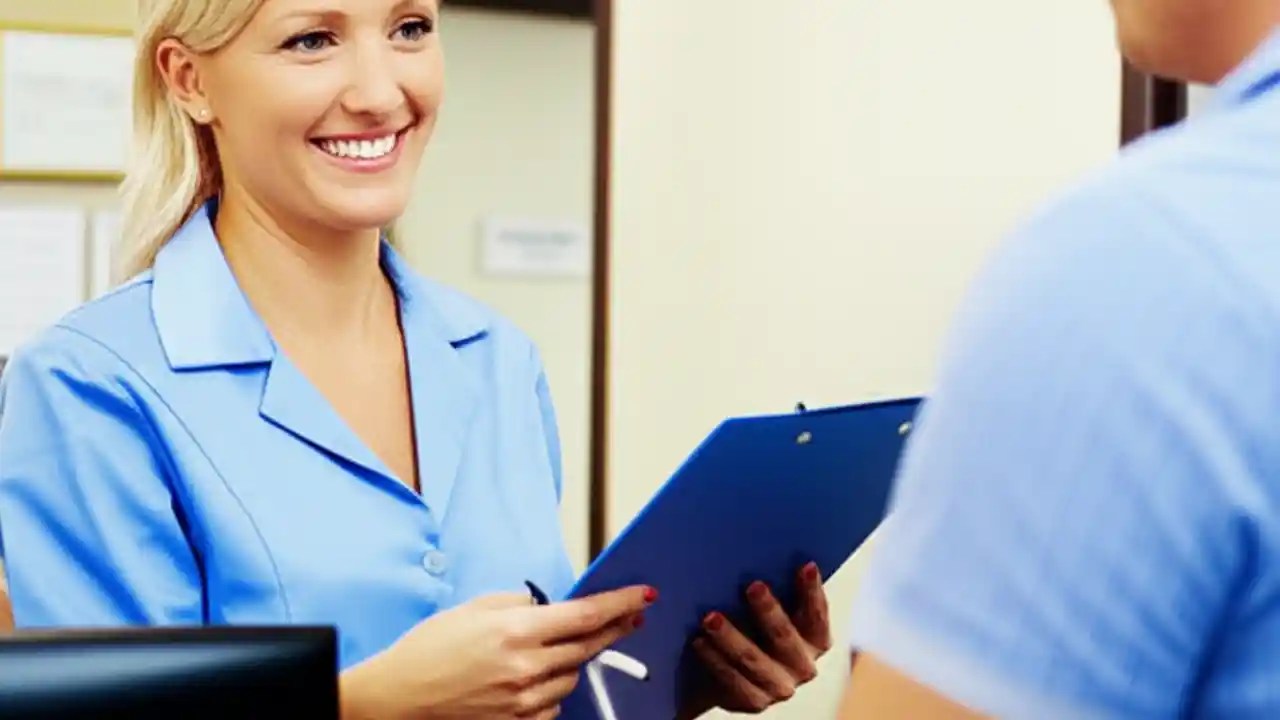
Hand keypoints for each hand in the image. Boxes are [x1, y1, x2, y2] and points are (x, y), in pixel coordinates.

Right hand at [344, 584, 656, 719]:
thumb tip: (546, 605)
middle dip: (614, 628)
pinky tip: (531, 679)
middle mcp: (527, 667)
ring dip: (571, 659)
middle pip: (589, 645)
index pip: (585, 615)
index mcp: (516, 630)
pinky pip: (553, 705)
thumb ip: (518, 604)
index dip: (620, 604)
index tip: (644, 595)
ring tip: (549, 650)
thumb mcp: (473, 609)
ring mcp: (524, 701)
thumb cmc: (428, 650)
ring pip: (571, 675)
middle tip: (631, 616)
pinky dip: (550, 689)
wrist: (397, 699)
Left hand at [681, 562, 831, 716]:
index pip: (817, 614)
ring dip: (731, 637)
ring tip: (710, 617)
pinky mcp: (754, 701)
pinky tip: (699, 641)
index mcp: (815, 640)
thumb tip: (758, 549)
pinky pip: (732, 680)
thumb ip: (773, 589)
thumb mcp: (769, 610)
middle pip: (784, 637)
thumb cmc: (755, 630)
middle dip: (768, 610)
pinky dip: (715, 659)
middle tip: (752, 585)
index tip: (805, 565)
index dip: (812, 591)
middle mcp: (802, 665)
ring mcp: (778, 686)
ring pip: (754, 660)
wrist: (731, 673)